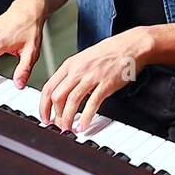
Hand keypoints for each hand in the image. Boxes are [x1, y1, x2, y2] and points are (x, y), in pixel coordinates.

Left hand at [40, 27, 154, 130]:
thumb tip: (64, 92)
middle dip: (55, 115)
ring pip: (72, 102)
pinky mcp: (106, 84)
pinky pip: (92, 104)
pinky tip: (84, 125)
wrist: (131, 45)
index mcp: (70, 65)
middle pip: (57, 97)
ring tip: (69, 129)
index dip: (43, 106)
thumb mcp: (84, 59)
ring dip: (67, 119)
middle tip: (58, 125)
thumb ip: (72, 74)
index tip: (45, 116)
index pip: (48, 88)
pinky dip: (86, 118)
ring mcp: (92, 77)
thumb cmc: (110, 52)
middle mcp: (78, 71)